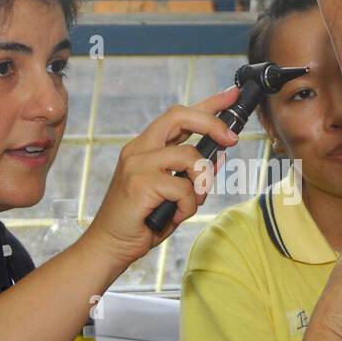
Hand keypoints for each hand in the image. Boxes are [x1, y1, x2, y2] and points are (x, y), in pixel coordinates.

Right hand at [82, 86, 240, 267]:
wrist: (109, 245)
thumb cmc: (141, 220)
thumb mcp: (174, 194)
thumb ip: (192, 174)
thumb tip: (218, 157)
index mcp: (146, 147)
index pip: (179, 115)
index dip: (208, 103)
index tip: (232, 95)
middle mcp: (139, 149)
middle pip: (180, 116)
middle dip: (212, 123)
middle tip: (231, 139)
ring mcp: (137, 164)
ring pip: (190, 157)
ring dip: (201, 184)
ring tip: (188, 204)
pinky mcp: (140, 182)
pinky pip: (184, 188)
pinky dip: (188, 206)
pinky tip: (173, 217)